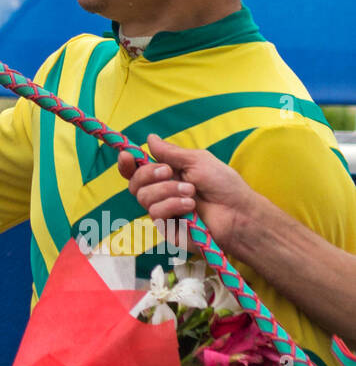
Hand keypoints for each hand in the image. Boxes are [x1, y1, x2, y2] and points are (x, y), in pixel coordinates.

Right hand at [117, 133, 264, 256]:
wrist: (238, 214)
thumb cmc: (224, 186)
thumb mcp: (197, 161)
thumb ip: (170, 152)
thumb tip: (149, 138)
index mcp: (167, 174)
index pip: (138, 169)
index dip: (127, 163)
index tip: (127, 156)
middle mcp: (162, 192)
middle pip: (134, 182)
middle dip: (149, 174)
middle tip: (169, 172)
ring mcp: (163, 211)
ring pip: (143, 197)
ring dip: (166, 190)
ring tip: (191, 192)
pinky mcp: (167, 228)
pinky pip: (155, 213)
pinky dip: (171, 205)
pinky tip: (189, 206)